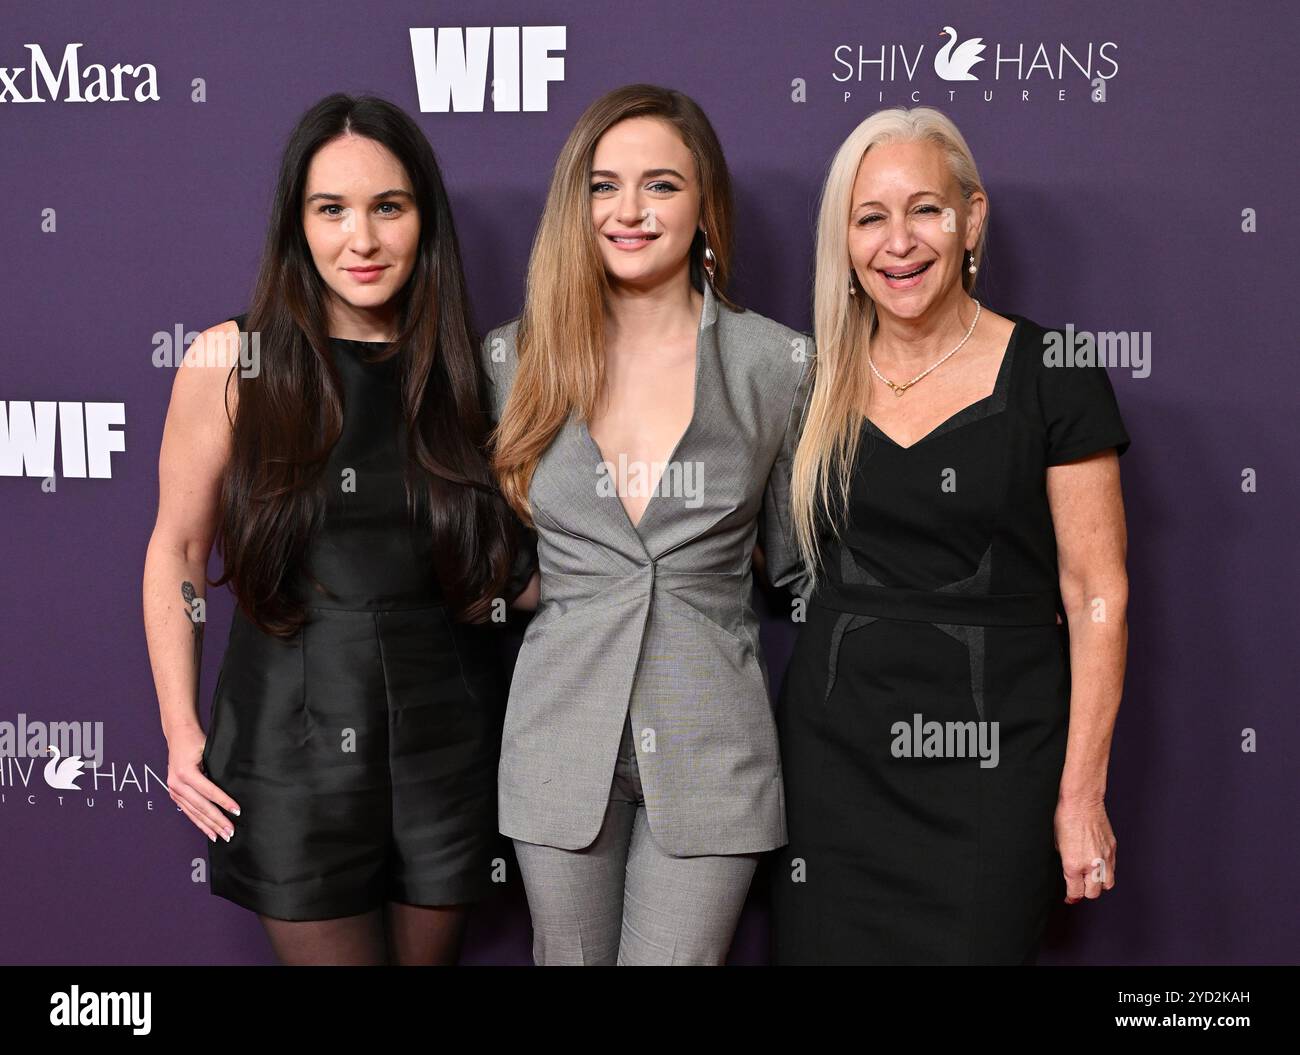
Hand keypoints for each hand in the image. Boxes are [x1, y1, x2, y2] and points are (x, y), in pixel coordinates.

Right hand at [166, 724, 240, 842]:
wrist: (178, 735)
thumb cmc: (196, 740)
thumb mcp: (209, 751)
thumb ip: (217, 769)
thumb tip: (235, 785)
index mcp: (185, 772)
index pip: (209, 791)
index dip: (224, 802)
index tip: (237, 811)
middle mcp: (177, 783)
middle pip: (201, 806)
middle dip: (217, 820)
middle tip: (231, 832)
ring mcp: (173, 790)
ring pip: (194, 812)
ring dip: (209, 825)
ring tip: (222, 836)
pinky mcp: (174, 793)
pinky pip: (188, 811)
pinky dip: (199, 822)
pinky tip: (208, 831)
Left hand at [1053, 796, 1115, 902]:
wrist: (1082, 802)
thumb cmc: (1065, 819)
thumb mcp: (1058, 844)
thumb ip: (1065, 862)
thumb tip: (1069, 873)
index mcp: (1073, 865)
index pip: (1076, 893)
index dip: (1071, 898)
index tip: (1069, 898)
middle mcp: (1091, 865)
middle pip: (1092, 893)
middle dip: (1084, 893)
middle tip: (1079, 888)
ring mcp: (1104, 858)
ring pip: (1107, 885)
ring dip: (1098, 884)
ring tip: (1090, 878)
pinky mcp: (1112, 850)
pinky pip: (1112, 869)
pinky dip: (1106, 871)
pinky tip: (1098, 866)